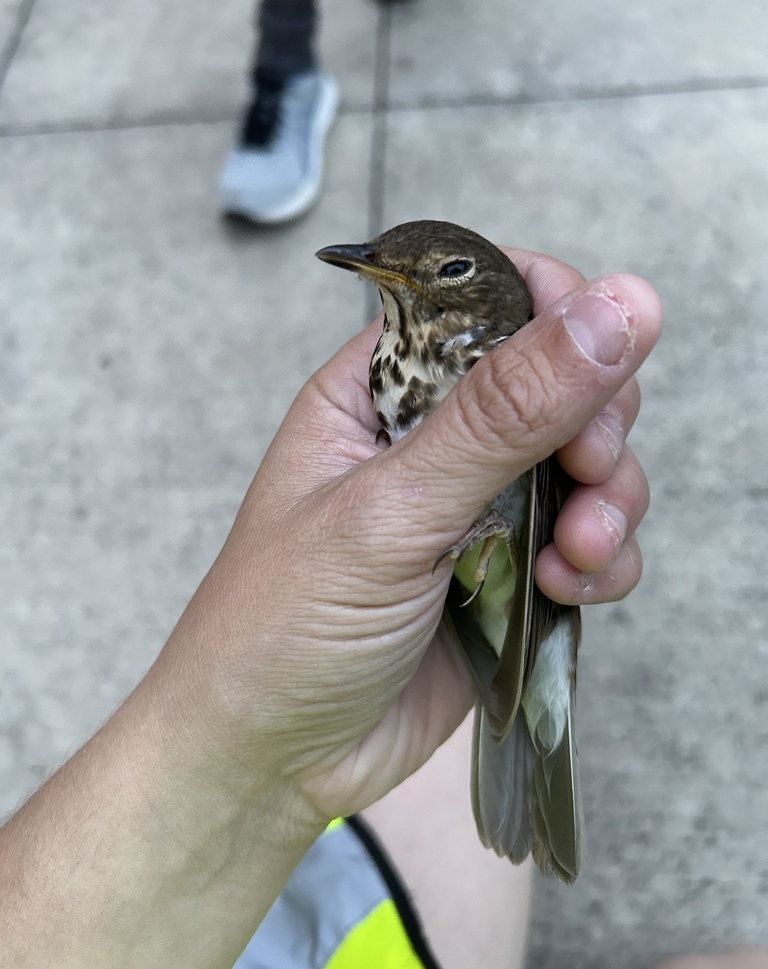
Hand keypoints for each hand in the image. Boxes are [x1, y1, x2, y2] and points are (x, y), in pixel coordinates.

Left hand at [164, 249, 662, 827]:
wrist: (270, 764)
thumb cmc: (282, 626)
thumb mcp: (389, 510)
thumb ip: (502, 415)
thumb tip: (613, 309)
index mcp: (379, 389)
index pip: (484, 301)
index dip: (554, 311)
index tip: (598, 355)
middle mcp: (432, 438)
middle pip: (557, 380)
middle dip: (594, 422)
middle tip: (589, 469)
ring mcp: (475, 508)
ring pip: (586, 464)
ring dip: (608, 500)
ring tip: (575, 555)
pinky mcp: (506, 575)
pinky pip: (587, 541)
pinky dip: (599, 561)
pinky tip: (568, 591)